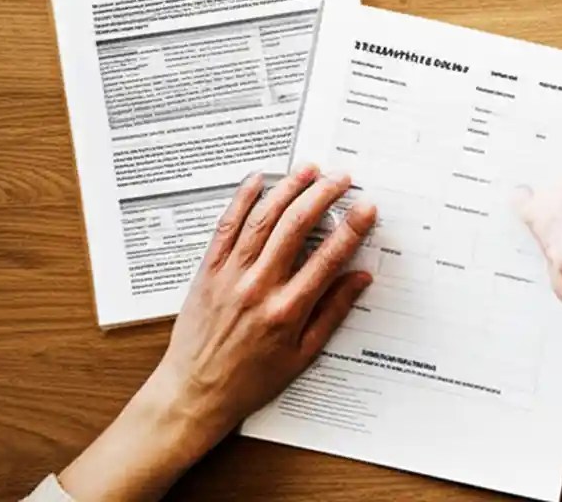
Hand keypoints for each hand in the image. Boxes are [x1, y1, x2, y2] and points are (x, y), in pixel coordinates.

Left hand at [57, 164, 375, 501]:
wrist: (196, 391)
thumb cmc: (251, 379)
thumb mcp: (303, 354)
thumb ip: (333, 311)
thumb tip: (360, 279)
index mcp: (287, 311)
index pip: (328, 258)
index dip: (351, 228)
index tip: (366, 208)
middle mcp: (258, 287)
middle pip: (295, 228)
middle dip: (322, 196)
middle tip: (341, 178)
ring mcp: (230, 276)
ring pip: (262, 220)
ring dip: (287, 189)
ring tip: (308, 169)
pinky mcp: (208, 271)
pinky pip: (226, 227)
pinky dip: (242, 200)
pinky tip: (257, 180)